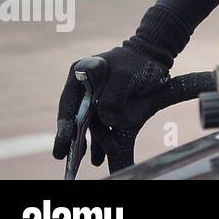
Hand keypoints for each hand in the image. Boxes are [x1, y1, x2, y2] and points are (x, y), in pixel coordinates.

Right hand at [53, 39, 171, 174]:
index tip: (64, 139)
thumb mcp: (126, 75)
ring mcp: (94, 99)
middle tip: (64, 157)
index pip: (69, 101)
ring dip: (92, 143)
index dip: (65, 122)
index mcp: (81, 73)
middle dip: (72, 138)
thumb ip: (113, 96)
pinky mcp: (106, 108)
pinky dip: (102, 141)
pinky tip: (100, 157)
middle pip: (76, 116)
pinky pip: (102, 127)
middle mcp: (83, 88)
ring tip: (95, 161)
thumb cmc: (138, 61)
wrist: (154, 58)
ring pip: (90, 125)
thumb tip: (107, 121)